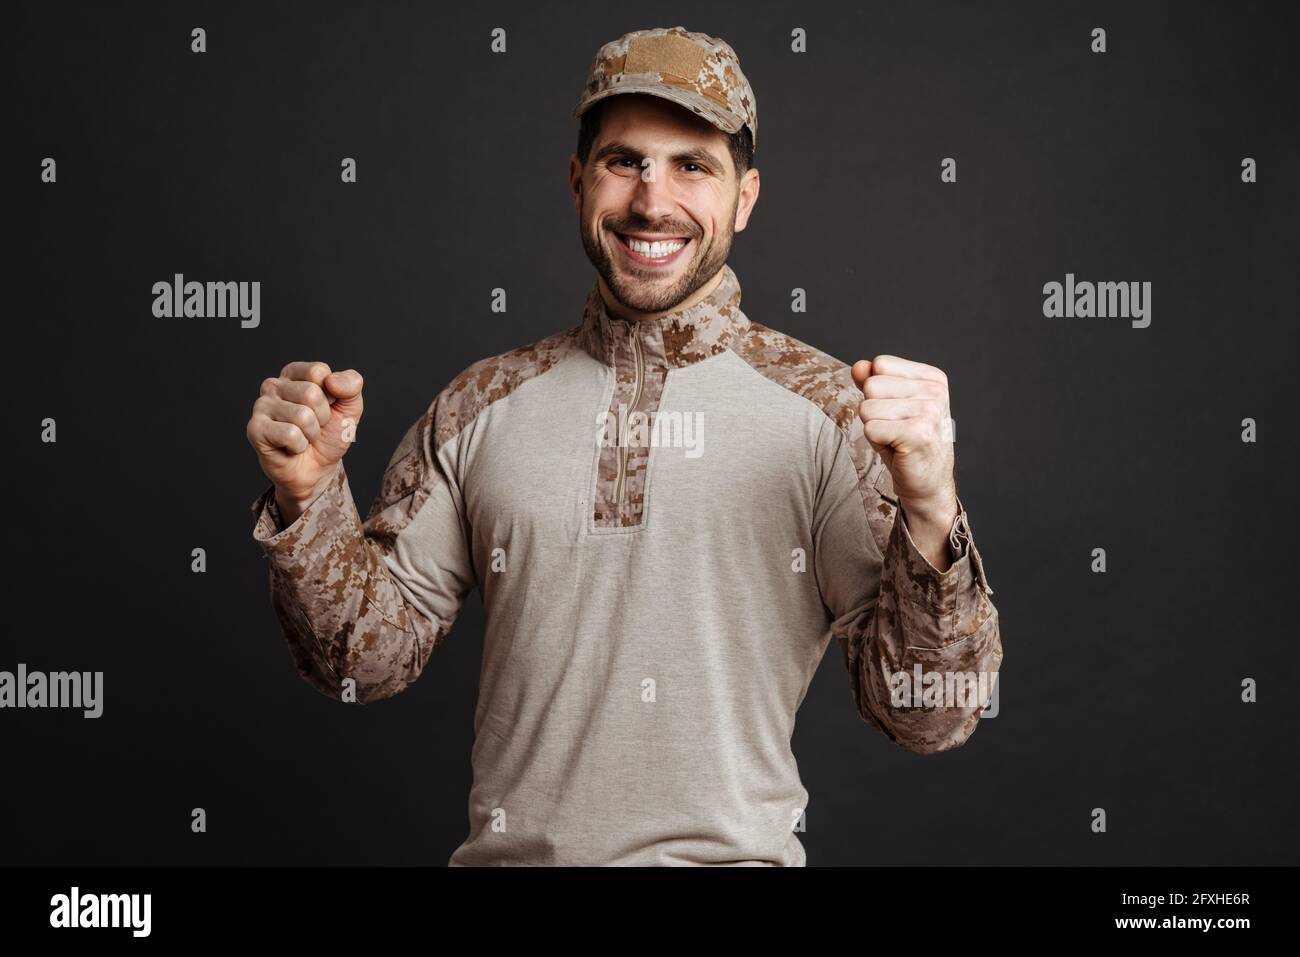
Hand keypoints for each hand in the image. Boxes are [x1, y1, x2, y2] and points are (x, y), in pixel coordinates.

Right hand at [246, 361, 364, 519]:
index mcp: (294, 374)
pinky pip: (291, 434)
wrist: (318, 470)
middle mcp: (273, 385)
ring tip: (302, 437)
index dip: (332, 395)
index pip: (318, 371)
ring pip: (302, 416)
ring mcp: (261, 407)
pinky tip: (290, 447)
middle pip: (311, 393)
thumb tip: (332, 380)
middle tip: (313, 427)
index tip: (326, 407)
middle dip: (322, 417)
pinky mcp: (255, 429)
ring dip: (311, 434)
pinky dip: (299, 446)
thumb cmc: (328, 435)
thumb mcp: (350, 407)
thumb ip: (351, 385)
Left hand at [851, 354, 956, 525]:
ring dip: (874, 428)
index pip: (880, 364)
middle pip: (871, 385)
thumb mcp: (887, 406)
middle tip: (895, 429)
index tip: (896, 412)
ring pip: (867, 408)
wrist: (927, 483)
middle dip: (874, 411)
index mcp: (932, 378)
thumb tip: (858, 366)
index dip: (878, 392)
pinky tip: (897, 450)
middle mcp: (935, 390)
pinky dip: (876, 442)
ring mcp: (929, 411)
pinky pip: (870, 429)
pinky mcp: (918, 434)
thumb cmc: (905, 443)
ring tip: (896, 439)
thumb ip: (872, 382)